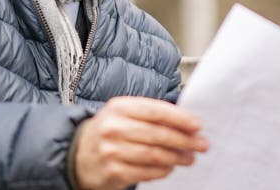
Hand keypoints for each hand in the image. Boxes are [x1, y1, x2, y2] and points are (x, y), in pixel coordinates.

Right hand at [74, 96, 208, 189]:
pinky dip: (162, 170)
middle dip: (184, 140)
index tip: (198, 125)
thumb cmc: (110, 131)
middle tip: (201, 144)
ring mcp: (111, 151)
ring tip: (190, 158)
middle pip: (158, 134)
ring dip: (177, 157)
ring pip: (154, 155)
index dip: (180, 118)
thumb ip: (152, 115)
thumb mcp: (125, 114)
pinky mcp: (112, 172)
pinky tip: (170, 167)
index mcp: (119, 107)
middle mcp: (114, 127)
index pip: (156, 111)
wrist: (77, 154)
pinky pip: (145, 172)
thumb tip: (187, 123)